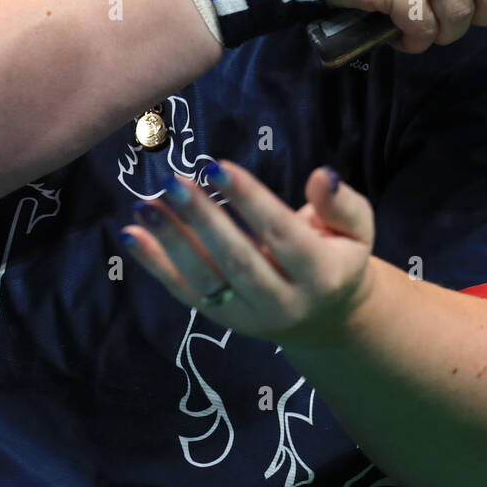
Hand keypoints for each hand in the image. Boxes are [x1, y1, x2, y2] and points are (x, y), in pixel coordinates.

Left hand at [119, 162, 375, 344]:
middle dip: (202, 219)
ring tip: (145, 205)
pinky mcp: (221, 319)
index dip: (248, 199)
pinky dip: (154, 266)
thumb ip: (342, 204)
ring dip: (172, 242)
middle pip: (238, 260)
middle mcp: (284, 302)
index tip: (216, 166)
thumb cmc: (339, 257)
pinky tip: (129, 236)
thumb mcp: (357, 229)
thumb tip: (323, 175)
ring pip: (206, 280)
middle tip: (173, 181)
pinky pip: (184, 293)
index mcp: (321, 275)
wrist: (329, 319)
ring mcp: (248, 317)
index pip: (280, 233)